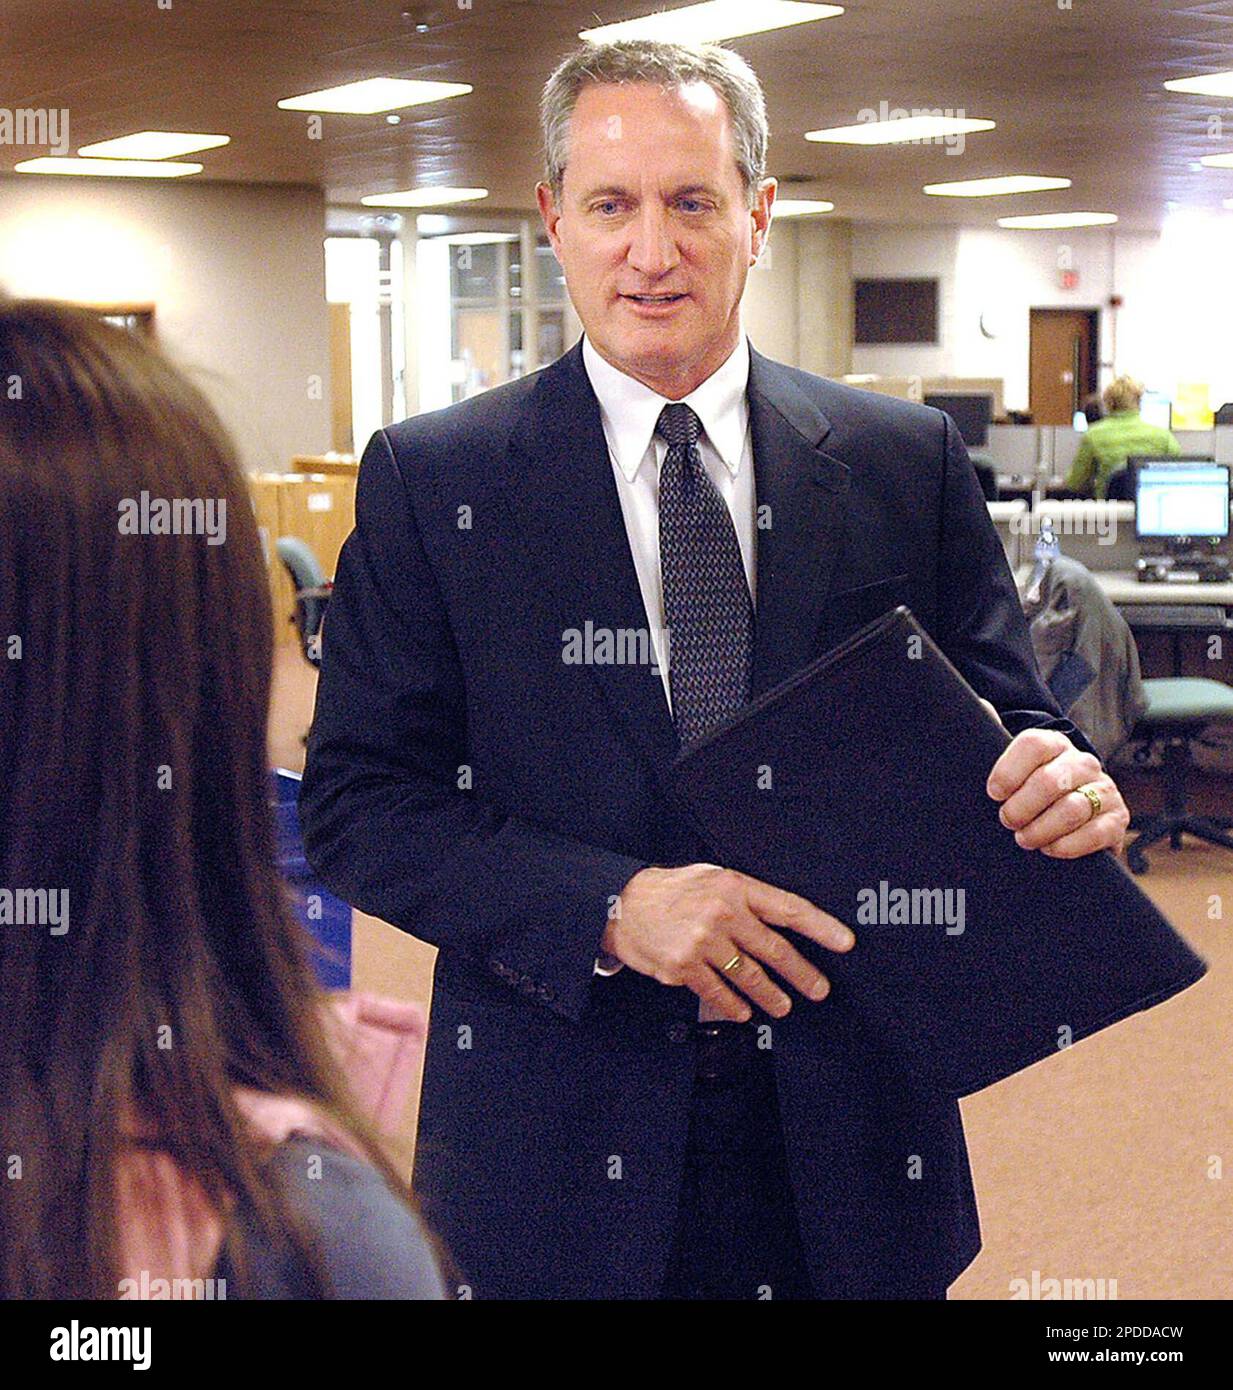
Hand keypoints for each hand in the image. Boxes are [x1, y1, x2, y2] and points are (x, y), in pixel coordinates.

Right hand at [603, 864, 854, 1020]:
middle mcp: (722, 913)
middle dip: (802, 974)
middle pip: (775, 949)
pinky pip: (719, 993)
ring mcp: (703, 942)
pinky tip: (745, 1011)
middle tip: (818, 990)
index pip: (788, 908)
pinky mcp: (684, 967)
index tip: (845, 943)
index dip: (821, 927)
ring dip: (772, 996)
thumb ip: (744, 895)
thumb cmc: (672, 891)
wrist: (621, 904)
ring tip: (783, 1006)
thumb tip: (782, 918)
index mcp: (734, 886)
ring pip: (750, 976)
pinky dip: (735, 1005)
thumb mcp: (711, 877)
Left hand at [985, 726, 1129, 857]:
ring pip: (1072, 809)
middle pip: (1050, 781)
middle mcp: (1082, 762)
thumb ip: (994, 735)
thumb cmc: (1031, 791)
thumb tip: (981, 707)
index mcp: (1054, 744)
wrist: (1071, 820)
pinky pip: (1096, 833)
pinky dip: (1068, 845)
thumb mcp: (1011, 766)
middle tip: (1007, 821)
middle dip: (1022, 807)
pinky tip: (1051, 848)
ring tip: (1024, 838)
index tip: (994, 793)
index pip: (1033, 745)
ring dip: (1042, 829)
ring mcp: (1104, 790)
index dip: (1009, 770)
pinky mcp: (1117, 819)